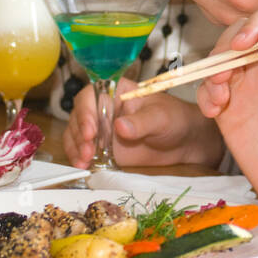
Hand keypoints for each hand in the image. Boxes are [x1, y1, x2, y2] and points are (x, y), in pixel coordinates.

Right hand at [60, 79, 223, 168]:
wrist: (182, 141)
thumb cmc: (173, 118)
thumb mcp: (160, 117)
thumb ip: (141, 122)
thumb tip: (120, 126)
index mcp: (115, 91)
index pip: (91, 96)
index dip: (86, 112)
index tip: (91, 131)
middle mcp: (103, 108)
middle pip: (79, 117)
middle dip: (79, 135)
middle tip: (88, 151)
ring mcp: (100, 128)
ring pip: (76, 135)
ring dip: (75, 148)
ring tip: (84, 162)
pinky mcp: (101, 147)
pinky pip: (83, 151)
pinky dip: (79, 158)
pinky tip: (83, 166)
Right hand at [196, 8, 257, 218]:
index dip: (251, 25)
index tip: (240, 46)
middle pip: (236, 37)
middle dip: (223, 50)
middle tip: (223, 76)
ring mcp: (246, 92)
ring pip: (218, 62)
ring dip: (210, 74)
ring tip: (220, 100)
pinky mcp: (229, 114)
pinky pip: (208, 92)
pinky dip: (204, 96)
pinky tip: (213, 112)